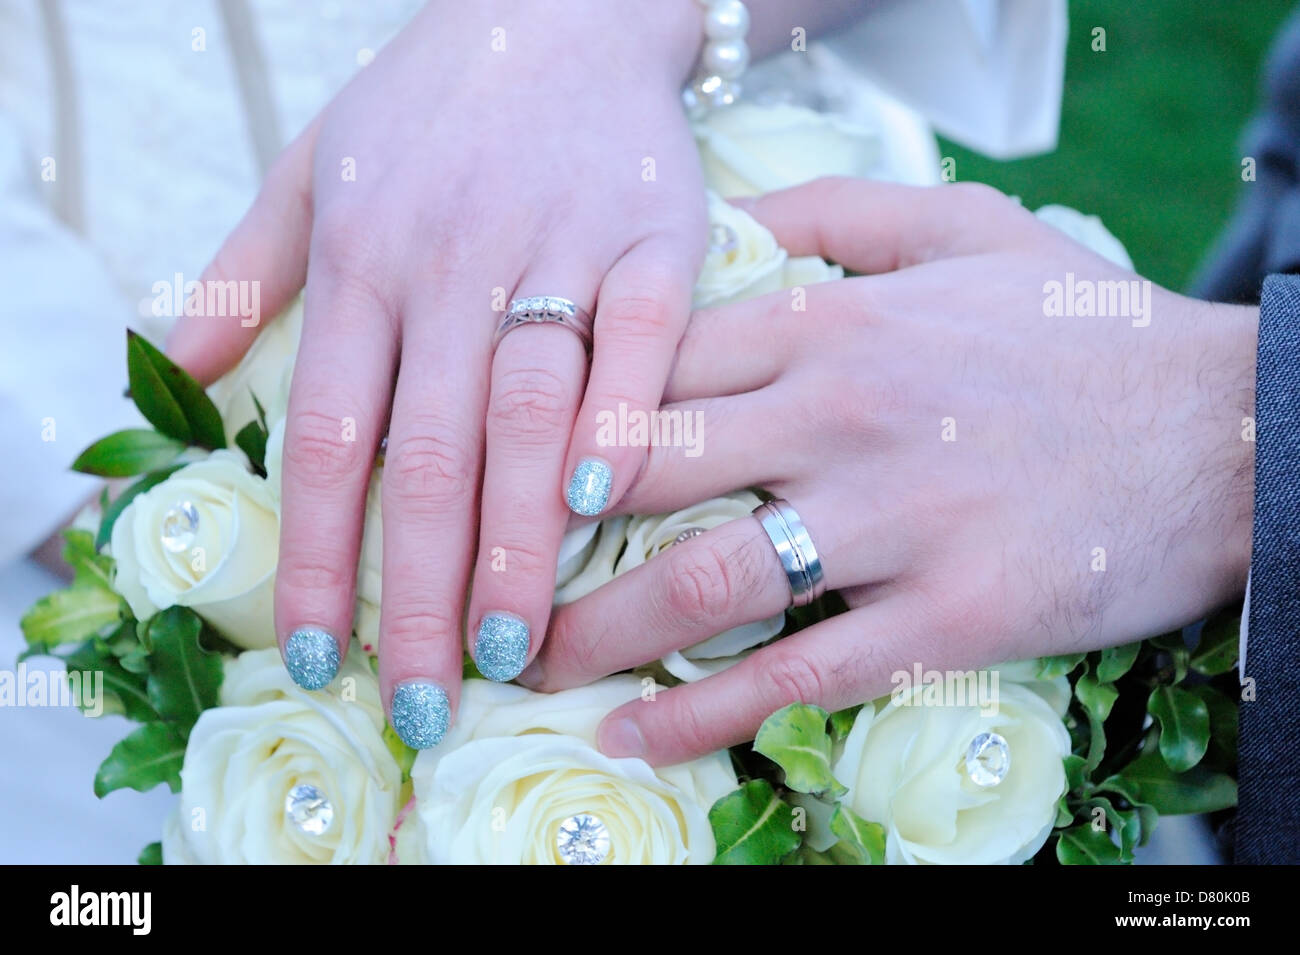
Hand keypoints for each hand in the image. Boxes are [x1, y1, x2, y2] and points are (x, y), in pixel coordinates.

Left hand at [165, 0, 707, 744]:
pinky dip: (626, 419)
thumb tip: (165, 361)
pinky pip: (640, 339)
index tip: (316, 655)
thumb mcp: (315, 164)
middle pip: (428, 452)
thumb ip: (244, 266)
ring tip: (514, 647)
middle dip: (425, 592)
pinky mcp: (653, 236)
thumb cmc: (435, 101)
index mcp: (364, 258)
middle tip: (429, 702)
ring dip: (520, 539)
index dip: (317, 555)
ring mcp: (557, 248)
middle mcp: (450, 264)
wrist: (559, 3)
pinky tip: (608, 503)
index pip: (327, 435)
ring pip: (528, 412)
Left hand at [520, 178, 1257, 764]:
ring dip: (596, 633)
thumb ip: (838, 214)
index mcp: (830, 324)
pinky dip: (707, 707)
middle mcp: (841, 414)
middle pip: (645, 473)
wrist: (1227, 423)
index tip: (498, 463)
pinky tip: (639, 731)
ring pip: (703, 579)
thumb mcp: (963, 228)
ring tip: (525, 668)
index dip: (558, 422)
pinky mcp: (950, 614)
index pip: (648, 367)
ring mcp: (894, 519)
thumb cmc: (1083, 325)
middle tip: (474, 575)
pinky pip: (801, 670)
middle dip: (540, 530)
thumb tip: (734, 213)